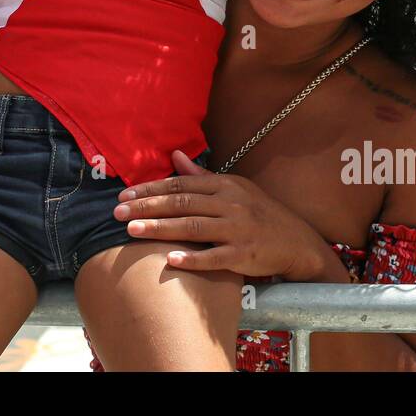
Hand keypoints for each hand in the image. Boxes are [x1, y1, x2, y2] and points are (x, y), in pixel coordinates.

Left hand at [114, 149, 329, 279]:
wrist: (297, 242)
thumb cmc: (260, 214)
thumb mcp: (235, 189)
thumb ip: (203, 175)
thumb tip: (175, 155)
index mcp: (225, 185)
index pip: (181, 184)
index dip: (151, 189)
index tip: (124, 195)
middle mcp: (231, 203)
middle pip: (182, 203)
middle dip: (147, 207)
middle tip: (117, 213)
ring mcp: (238, 228)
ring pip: (193, 227)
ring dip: (160, 228)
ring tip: (131, 231)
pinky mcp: (245, 254)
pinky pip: (215, 257)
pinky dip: (193, 258)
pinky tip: (170, 260)